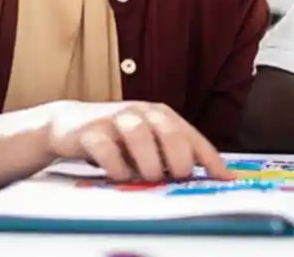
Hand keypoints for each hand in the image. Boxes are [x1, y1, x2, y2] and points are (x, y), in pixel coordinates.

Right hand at [45, 101, 231, 182]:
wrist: (70, 124)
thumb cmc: (117, 138)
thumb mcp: (148, 142)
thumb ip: (172, 155)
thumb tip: (209, 179)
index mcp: (161, 115)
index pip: (192, 137)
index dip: (209, 159)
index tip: (223, 179)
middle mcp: (141, 112)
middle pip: (169, 132)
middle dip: (177, 160)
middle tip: (175, 178)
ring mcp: (115, 119)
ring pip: (139, 134)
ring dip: (147, 163)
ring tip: (146, 178)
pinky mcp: (91, 130)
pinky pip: (106, 148)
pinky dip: (116, 166)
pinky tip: (119, 176)